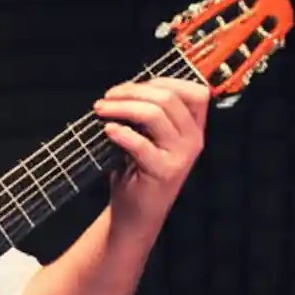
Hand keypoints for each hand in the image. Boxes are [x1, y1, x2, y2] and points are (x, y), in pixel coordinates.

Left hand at [92, 77, 209, 230]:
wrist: (136, 213)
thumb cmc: (138, 172)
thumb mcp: (148, 138)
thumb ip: (147, 114)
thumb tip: (124, 90)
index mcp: (192, 127)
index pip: (193, 91)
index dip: (161, 81)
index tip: (129, 87)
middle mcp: (193, 139)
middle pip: (168, 98)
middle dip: (132, 91)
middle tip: (107, 98)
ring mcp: (181, 155)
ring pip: (155, 114)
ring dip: (122, 107)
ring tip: (101, 110)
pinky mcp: (164, 171)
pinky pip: (141, 144)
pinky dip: (121, 133)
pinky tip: (108, 131)